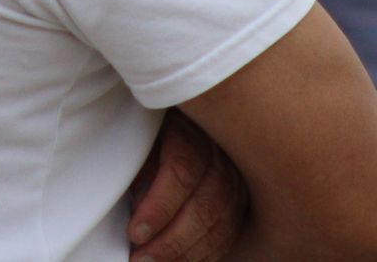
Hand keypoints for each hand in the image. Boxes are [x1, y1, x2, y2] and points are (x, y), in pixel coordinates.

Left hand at [125, 110, 248, 261]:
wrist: (186, 127)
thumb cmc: (156, 135)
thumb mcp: (142, 141)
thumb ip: (141, 173)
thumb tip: (138, 218)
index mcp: (192, 132)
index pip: (183, 172)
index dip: (159, 208)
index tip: (135, 232)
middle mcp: (222, 156)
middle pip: (205, 206)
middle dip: (171, 241)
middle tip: (141, 260)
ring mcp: (237, 180)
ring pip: (221, 225)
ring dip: (186, 253)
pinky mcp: (241, 202)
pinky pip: (228, 235)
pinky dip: (204, 254)